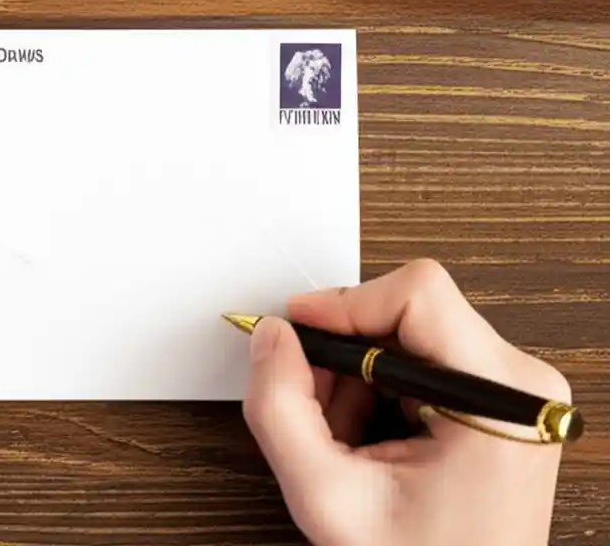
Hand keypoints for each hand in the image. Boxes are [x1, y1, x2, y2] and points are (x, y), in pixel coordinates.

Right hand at [242, 259, 569, 545]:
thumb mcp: (327, 495)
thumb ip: (282, 409)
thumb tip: (271, 337)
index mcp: (499, 398)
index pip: (417, 295)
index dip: (344, 303)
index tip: (297, 329)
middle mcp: (520, 385)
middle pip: (408, 312)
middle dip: (344, 355)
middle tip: (311, 403)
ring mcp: (514, 393)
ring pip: (409, 335)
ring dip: (356, 377)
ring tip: (343, 436)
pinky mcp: (499, 402)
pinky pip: (423, 361)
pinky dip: (378, 390)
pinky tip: (368, 438)